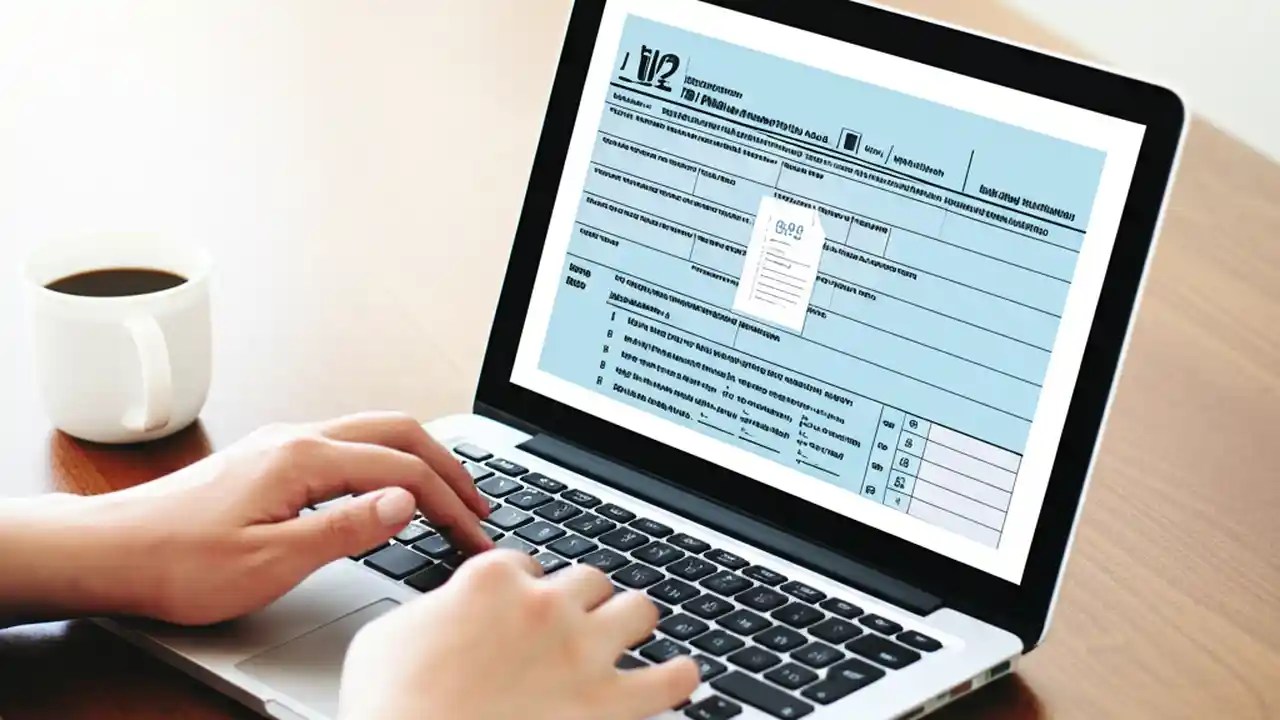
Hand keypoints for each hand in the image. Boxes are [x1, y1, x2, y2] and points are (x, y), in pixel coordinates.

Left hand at [0, 412, 492, 625]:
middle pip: (396, 432)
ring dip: (417, 459)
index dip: (448, 504)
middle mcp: (296, 438)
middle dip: (447, 464)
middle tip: (479, 503)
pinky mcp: (270, 458)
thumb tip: (405, 502)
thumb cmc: (178, 563)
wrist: (109, 551)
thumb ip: (345, 528)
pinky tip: (388, 489)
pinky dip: (385, 462)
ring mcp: (282, 443)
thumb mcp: (270, 561)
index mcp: (303, 459)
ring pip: (372, 432)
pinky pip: (346, 444)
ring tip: (447, 493)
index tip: (474, 535)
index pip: (402, 472)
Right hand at [339, 550, 700, 719]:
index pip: (523, 564)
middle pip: (588, 579)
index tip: (519, 608)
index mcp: (491, 580)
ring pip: (638, 610)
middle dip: (581, 600)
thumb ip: (427, 611)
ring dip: (631, 622)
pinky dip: (680, 677)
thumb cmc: (389, 710)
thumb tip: (441, 613)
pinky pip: (672, 679)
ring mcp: (584, 652)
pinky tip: (679, 677)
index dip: (521, 588)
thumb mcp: (383, 640)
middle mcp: (546, 605)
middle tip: (572, 625)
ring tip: (627, 637)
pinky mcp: (611, 704)